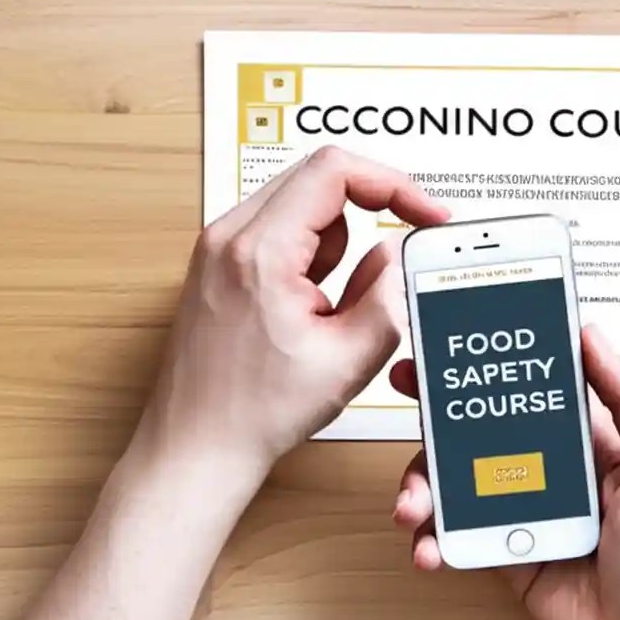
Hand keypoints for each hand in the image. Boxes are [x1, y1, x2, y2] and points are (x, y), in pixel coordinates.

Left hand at [138, 145, 447, 478]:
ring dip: (336, 241)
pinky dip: (310, 257)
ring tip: (330, 308)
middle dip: (370, 210)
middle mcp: (229, 237)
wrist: (196, 447)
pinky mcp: (219, 264)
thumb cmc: (254, 413)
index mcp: (259, 251)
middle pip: (318, 178)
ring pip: (301, 206)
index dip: (393, 183)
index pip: (334, 171)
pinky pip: (280, 233)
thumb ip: (388, 294)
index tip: (424, 213)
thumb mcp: (349, 357)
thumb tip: (400, 251)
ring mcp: (218, 248)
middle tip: (400, 248)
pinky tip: (308, 310)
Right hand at [390, 327, 619, 619]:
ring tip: (414, 503)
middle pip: (485, 424)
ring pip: (459, 478)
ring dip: (426, 482)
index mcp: (593, 438)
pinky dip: (433, 537)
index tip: (461, 337)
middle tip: (411, 389)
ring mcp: (526, 509)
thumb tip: (594, 336)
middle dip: (443, 409)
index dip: (499, 360)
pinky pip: (458, 532)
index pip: (538, 384)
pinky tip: (429, 546)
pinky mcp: (505, 551)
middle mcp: (554, 467)